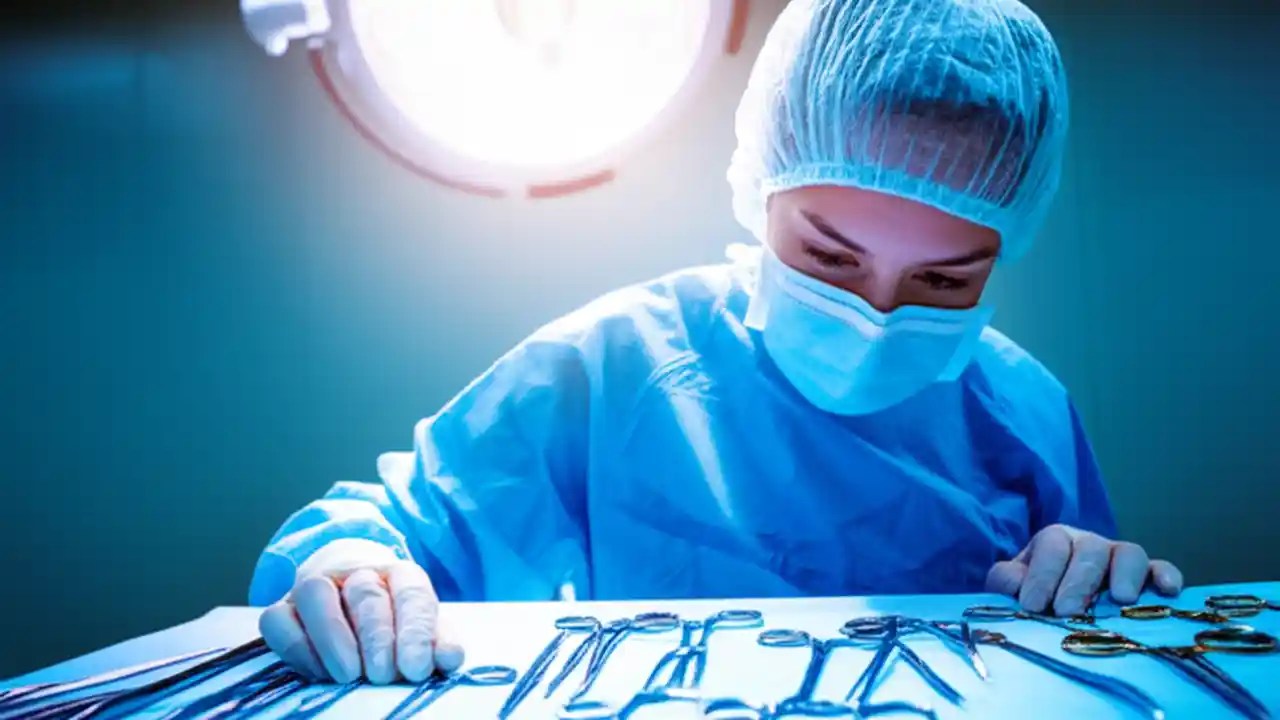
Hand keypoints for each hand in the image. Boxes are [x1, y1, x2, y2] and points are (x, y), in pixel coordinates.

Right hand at [259, 547, 463, 683]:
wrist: (347, 594)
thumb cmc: (392, 621)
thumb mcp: (420, 629)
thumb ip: (436, 643)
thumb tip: (450, 659)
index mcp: (399, 574)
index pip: (412, 594)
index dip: (416, 632)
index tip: (417, 668)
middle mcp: (356, 572)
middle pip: (366, 593)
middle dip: (377, 637)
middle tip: (383, 675)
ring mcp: (314, 585)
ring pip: (316, 594)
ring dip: (334, 637)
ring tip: (349, 674)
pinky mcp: (282, 607)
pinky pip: (278, 619)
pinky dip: (297, 647)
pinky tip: (319, 672)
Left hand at [985, 524, 1182, 616]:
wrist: (1061, 603)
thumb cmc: (1036, 593)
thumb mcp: (1013, 586)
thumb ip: (1006, 581)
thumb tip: (1016, 584)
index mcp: (1055, 540)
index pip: (1052, 546)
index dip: (1042, 574)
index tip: (1032, 605)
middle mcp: (1090, 544)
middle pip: (1090, 551)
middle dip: (1078, 582)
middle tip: (1066, 612)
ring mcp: (1120, 558)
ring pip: (1129, 553)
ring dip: (1126, 574)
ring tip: (1120, 600)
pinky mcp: (1148, 576)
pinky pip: (1161, 568)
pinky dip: (1166, 575)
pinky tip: (1168, 591)